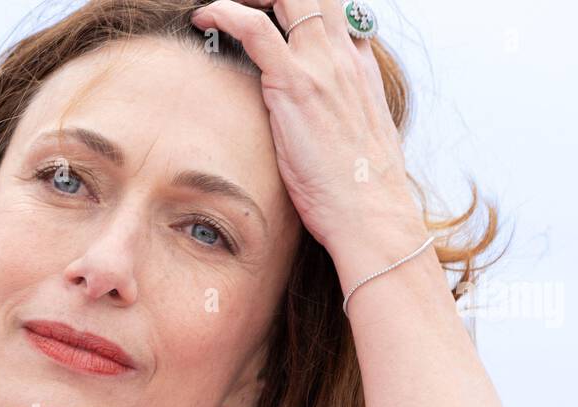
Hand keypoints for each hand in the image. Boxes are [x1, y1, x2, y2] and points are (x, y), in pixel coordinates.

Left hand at [189, 0, 418, 252]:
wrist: (371, 215)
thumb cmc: (361, 193)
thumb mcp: (360, 143)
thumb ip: (344, 117)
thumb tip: (324, 126)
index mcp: (360, 69)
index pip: (338, 13)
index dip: (307, 9)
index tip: (276, 17)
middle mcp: (344, 58)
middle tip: (245, 5)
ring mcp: (322, 67)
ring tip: (219, 8)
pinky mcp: (296, 85)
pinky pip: (256, 30)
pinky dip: (227, 13)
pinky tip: (205, 18)